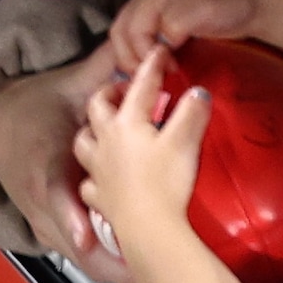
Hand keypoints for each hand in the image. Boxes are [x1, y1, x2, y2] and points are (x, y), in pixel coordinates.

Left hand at [73, 49, 215, 278]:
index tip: (159, 52)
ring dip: (92, 132)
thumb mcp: (184, 142)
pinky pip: (89, 183)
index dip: (151, 67)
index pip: (140, 86)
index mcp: (126, 123)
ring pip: (83, 142)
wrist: (148, 230)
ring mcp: (97, 170)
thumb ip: (192, 113)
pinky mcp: (98, 198)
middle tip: (124, 92)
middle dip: (109, 94)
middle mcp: (105, 141)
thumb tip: (199, 91)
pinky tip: (102, 179)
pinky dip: (94, 177)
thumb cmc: (166, 182)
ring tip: (105, 132)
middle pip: (97, 107)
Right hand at [100, 0, 267, 87]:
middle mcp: (148, 1)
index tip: (169, 69)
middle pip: (120, 34)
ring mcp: (155, 13)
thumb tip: (159, 47)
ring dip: (134, 61)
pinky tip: (154, 73)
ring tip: (150, 80)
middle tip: (152, 80)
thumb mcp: (203, 8)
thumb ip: (175, 24)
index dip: (143, 53)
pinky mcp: (165, 26)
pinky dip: (142, 60)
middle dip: (130, 59)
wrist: (257, 0)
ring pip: (126, 39)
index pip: (129, 29)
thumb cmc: (231, 1)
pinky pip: (141, 43)